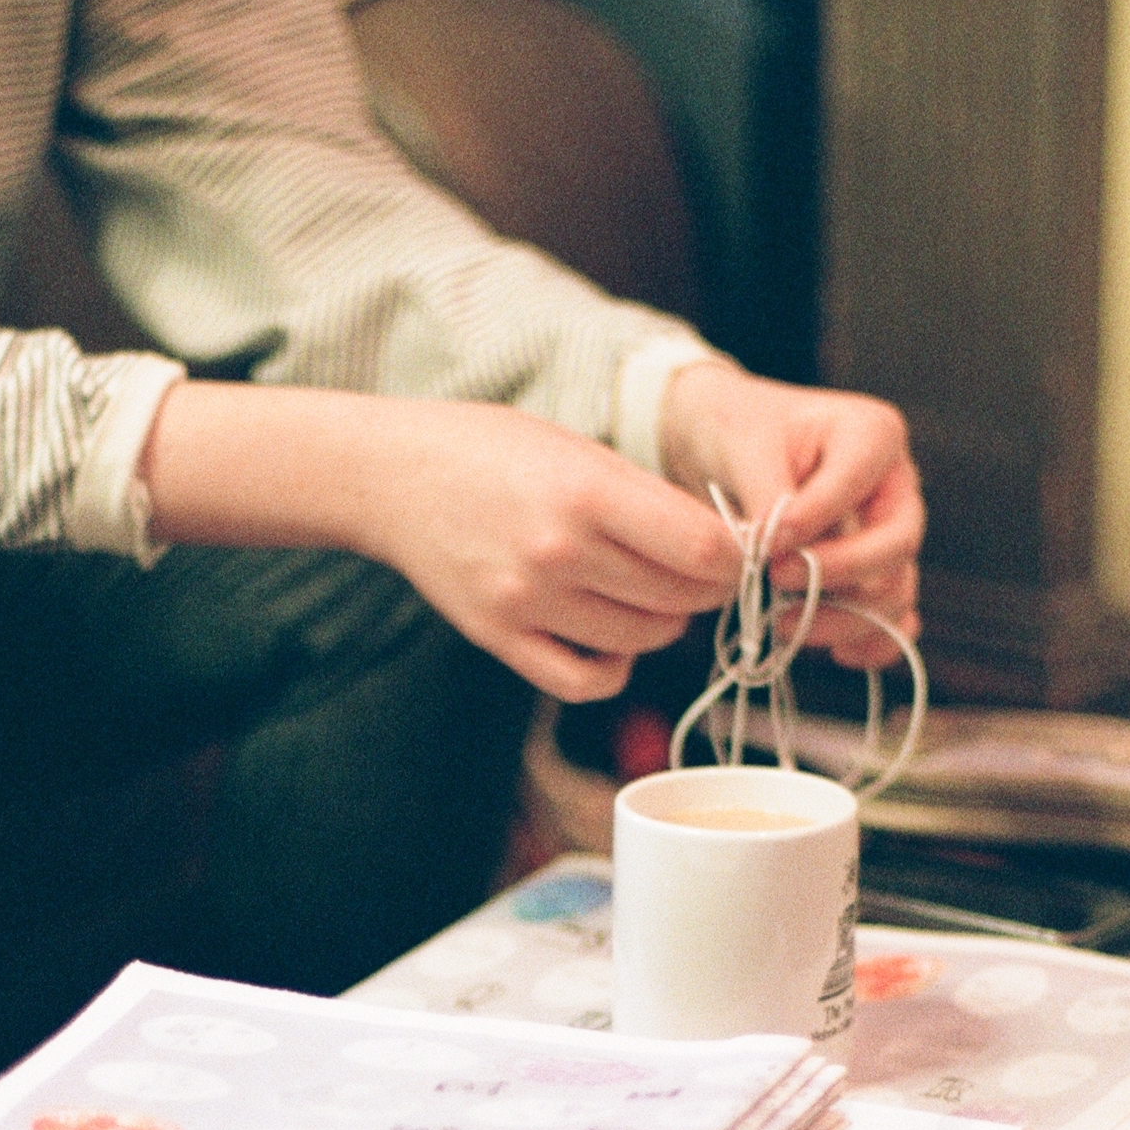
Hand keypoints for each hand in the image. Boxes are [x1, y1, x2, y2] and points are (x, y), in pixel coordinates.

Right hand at [140, 384, 741, 702]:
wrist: (394, 475)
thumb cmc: (494, 452)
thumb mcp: (577, 449)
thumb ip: (646, 499)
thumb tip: (724, 547)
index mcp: (586, 490)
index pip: (703, 548)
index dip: (734, 554)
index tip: (734, 548)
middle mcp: (558, 551)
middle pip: (679, 598)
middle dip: (705, 589)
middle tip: (699, 573)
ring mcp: (526, 602)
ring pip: (642, 640)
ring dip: (664, 624)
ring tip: (651, 595)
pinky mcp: (500, 638)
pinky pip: (586, 680)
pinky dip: (615, 667)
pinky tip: (614, 638)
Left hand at [658, 363, 922, 668]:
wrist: (723, 447)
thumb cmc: (737, 431)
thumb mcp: (742, 444)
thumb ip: (767, 494)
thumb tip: (778, 550)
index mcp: (873, 434)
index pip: (858, 488)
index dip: (813, 522)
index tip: (766, 543)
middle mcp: (895, 485)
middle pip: (895, 545)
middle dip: (835, 574)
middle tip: (775, 580)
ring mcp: (889, 533)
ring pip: (895, 589)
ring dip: (844, 618)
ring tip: (780, 624)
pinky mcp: (875, 574)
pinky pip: (893, 618)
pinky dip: (871, 642)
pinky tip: (838, 655)